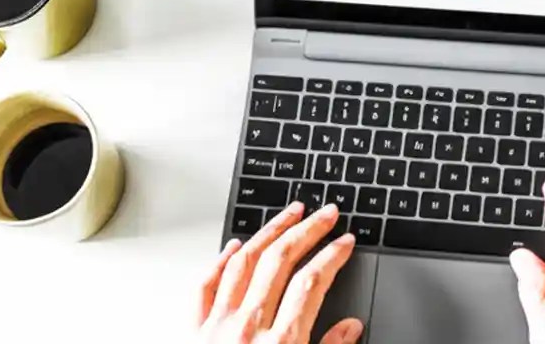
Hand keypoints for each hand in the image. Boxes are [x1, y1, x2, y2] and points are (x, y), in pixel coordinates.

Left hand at [197, 203, 363, 343]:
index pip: (312, 283)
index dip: (332, 256)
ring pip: (244, 263)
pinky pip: (205, 286)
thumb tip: (350, 327)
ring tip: (288, 215)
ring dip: (269, 232)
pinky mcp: (193, 332)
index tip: (345, 241)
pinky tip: (234, 245)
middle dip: (307, 231)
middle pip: (280, 262)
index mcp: (282, 343)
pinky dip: (221, 261)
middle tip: (324, 213)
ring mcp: (218, 325)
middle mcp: (248, 327)